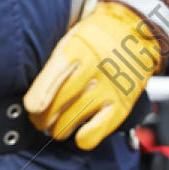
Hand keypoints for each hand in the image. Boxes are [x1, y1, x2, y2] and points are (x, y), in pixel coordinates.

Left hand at [24, 0, 158, 149]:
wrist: (137, 31)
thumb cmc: (97, 38)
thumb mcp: (74, 39)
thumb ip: (57, 65)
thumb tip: (36, 99)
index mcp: (80, 46)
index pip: (55, 74)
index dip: (39, 95)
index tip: (31, 108)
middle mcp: (97, 66)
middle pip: (61, 100)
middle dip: (44, 117)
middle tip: (39, 121)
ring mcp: (111, 85)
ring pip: (76, 117)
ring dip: (60, 129)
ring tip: (55, 129)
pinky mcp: (124, 102)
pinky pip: (100, 128)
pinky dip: (85, 138)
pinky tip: (79, 135)